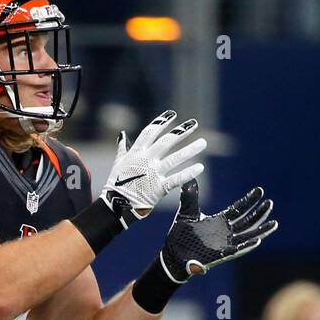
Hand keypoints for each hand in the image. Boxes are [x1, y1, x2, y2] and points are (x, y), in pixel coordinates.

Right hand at [99, 110, 205, 228]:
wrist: (116, 205)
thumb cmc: (116, 185)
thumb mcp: (118, 163)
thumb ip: (122, 148)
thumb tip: (122, 134)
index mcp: (136, 153)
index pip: (150, 132)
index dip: (161, 122)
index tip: (172, 114)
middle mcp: (146, 160)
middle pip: (166, 142)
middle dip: (181, 132)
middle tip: (194, 123)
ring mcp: (153, 173)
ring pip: (174, 158)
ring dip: (190, 150)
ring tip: (203, 143)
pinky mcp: (159, 188)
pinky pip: (176, 179)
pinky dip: (188, 173)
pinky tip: (200, 167)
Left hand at [159, 179, 276, 282]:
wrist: (172, 254)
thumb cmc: (180, 235)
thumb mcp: (186, 212)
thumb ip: (190, 196)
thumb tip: (189, 179)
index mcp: (220, 221)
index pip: (239, 209)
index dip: (250, 200)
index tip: (260, 190)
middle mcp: (225, 232)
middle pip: (247, 221)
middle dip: (259, 213)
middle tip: (270, 203)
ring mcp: (225, 243)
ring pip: (248, 236)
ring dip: (261, 230)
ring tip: (274, 223)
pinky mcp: (221, 254)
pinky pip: (237, 250)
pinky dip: (247, 245)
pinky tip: (258, 240)